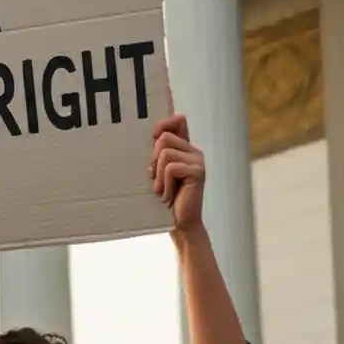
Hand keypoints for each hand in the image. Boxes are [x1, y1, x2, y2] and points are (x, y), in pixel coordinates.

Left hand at [149, 114, 205, 232]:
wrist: (179, 223)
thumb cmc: (164, 198)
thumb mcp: (157, 172)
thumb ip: (155, 155)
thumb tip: (146, 138)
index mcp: (184, 148)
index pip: (179, 120)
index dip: (164, 121)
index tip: (153, 133)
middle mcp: (193, 151)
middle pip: (164, 138)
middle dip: (153, 160)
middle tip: (156, 179)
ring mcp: (198, 160)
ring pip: (165, 153)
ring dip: (158, 176)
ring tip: (162, 191)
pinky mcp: (198, 172)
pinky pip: (171, 168)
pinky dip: (164, 184)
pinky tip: (169, 196)